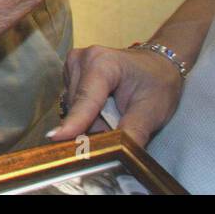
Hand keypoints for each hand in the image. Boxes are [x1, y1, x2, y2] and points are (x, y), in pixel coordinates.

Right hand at [53, 45, 182, 145]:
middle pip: (78, 106)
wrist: (157, 65)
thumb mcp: (152, 111)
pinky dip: (87, 114)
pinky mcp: (69, 72)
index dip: (74, 121)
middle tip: (118, 131)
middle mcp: (80, 59)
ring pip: (73, 107)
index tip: (56, 138)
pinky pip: (73, 103)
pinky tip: (104, 110)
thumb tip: (116, 154)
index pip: (86, 99)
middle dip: (93, 126)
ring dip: (90, 121)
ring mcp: (72, 64)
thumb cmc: (158, 84)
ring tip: (114, 117)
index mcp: (102, 62)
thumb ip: (132, 132)